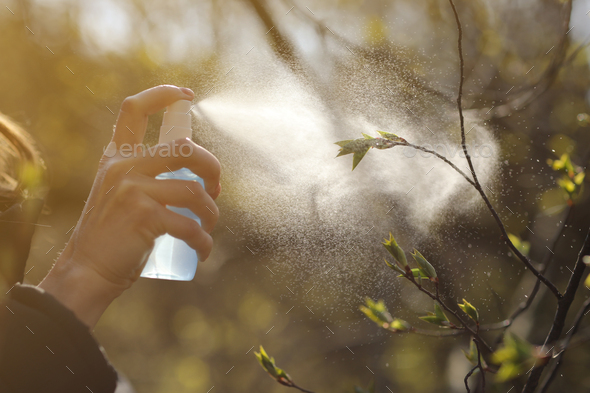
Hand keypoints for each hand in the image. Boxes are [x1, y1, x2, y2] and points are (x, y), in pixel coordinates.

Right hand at [39, 85, 220, 327]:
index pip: (134, 109)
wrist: (86, 271)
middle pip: (183, 147)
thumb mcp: (118, 194)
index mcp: (115, 157)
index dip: (163, 94)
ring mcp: (133, 189)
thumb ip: (143, 177)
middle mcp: (122, 167)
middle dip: (211, 166)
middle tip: (215, 189)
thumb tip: (195, 176)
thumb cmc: (110, 236)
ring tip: (208, 225)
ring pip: (193, 189)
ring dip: (210, 211)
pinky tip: (203, 250)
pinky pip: (189, 224)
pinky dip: (203, 240)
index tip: (187, 94)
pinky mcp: (144, 216)